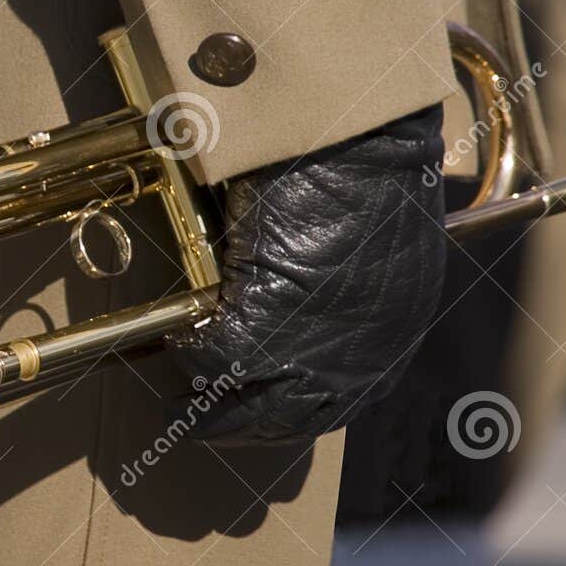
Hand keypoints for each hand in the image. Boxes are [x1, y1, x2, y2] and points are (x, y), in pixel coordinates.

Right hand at [167, 103, 446, 445]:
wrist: (357, 138)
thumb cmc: (370, 172)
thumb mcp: (377, 245)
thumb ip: (348, 289)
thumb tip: (304, 305)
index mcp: (390, 340)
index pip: (333, 406)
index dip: (287, 415)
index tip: (255, 410)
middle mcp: (356, 363)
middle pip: (285, 421)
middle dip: (239, 427)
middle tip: (202, 427)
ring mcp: (310, 355)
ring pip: (246, 407)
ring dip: (206, 404)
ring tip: (177, 403)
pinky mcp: (262, 330)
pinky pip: (210, 361)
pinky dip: (187, 356)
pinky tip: (175, 344)